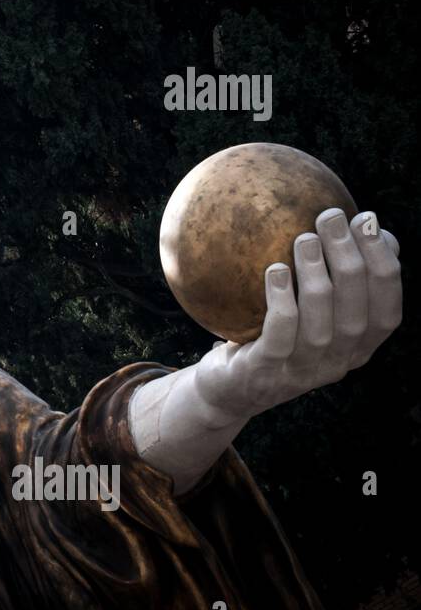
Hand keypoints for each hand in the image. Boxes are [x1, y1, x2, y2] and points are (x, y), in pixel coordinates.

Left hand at [191, 208, 401, 423]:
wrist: (223, 391)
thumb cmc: (266, 340)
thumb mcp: (302, 314)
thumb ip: (327, 281)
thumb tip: (345, 225)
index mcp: (355, 350)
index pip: (387, 313)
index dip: (386, 268)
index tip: (371, 223)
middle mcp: (336, 365)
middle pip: (356, 315)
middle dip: (352, 261)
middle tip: (333, 218)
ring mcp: (301, 373)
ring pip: (322, 327)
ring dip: (318, 278)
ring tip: (305, 238)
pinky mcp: (265, 373)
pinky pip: (279, 336)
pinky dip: (281, 301)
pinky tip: (275, 270)